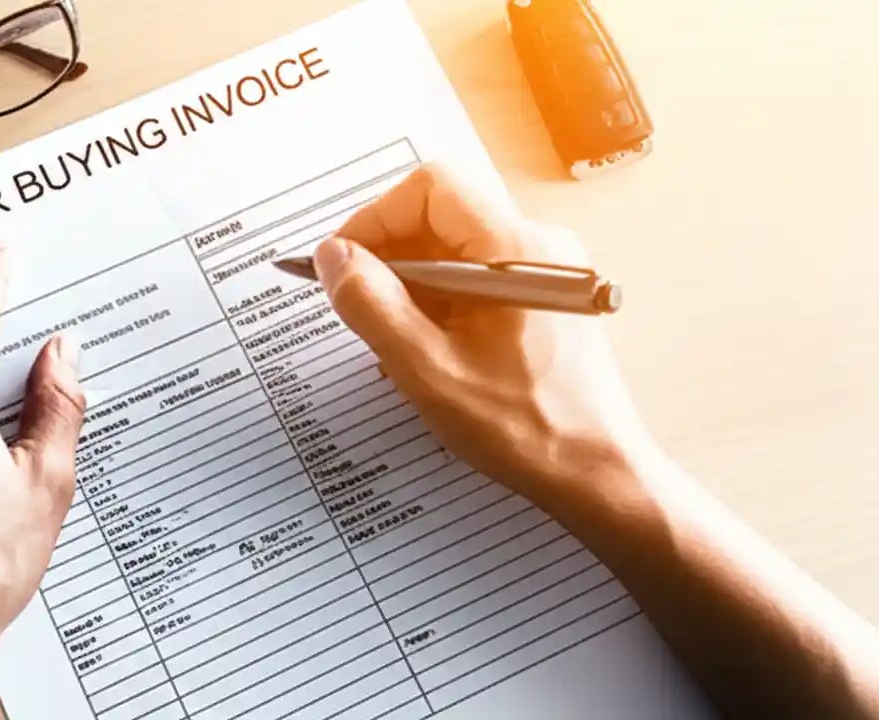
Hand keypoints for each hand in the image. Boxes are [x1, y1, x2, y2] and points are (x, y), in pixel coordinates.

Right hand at [317, 165, 659, 510]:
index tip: (344, 265)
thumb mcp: (428, 370)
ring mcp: (544, 270)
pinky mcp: (542, 297)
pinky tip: (429, 354)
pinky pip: (474, 278)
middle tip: (362, 311)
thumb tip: (333, 257)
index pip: (431, 187)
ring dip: (411, 288)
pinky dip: (439, 306)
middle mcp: (537, 245)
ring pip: (453, 250)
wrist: (597, 474)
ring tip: (398, 346)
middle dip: (389, 259)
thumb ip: (372, 305)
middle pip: (439, 217)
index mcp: (516, 249)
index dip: (376, 219)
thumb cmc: (526, 428)